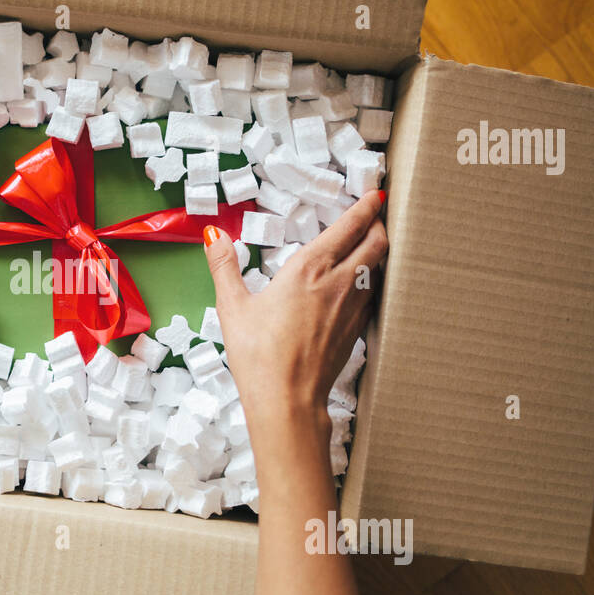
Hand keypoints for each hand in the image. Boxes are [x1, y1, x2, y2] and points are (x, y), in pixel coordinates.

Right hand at [202, 191, 386, 428]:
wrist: (288, 400)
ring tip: (369, 244)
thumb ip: (224, 266)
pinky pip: (372, 294)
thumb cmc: (258, 355)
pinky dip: (372, 279)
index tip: (375, 193)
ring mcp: (353, 308)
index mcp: (310, 268)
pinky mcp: (356, 330)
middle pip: (378, 242)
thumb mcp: (232, 307)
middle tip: (375, 215)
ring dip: (378, 250)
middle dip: (379, 224)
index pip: (350, 226)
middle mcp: (340, 282)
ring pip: (380, 267)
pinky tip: (358, 286)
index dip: (366, 206)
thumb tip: (213, 235)